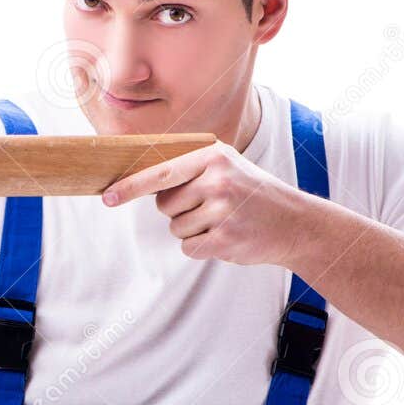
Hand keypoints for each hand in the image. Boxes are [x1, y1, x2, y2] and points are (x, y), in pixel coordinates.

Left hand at [101, 141, 317, 265]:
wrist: (295, 223)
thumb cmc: (253, 194)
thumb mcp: (226, 166)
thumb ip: (188, 168)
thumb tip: (139, 180)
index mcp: (213, 157)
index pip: (161, 172)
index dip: (131, 187)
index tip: (107, 197)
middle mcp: (217, 180)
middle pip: (165, 205)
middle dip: (180, 210)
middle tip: (212, 206)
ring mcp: (222, 210)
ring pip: (177, 228)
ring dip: (194, 229)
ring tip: (225, 220)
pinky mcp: (226, 239)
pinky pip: (190, 247)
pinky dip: (202, 246)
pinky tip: (227, 236)